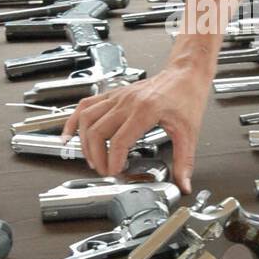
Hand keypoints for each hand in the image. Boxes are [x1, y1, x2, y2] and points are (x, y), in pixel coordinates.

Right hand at [63, 60, 212, 191]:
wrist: (184, 74)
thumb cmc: (186, 96)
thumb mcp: (189, 132)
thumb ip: (184, 161)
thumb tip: (184, 183)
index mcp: (145, 111)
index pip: (120, 140)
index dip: (113, 160)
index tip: (115, 172)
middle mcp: (127, 102)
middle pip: (98, 132)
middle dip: (97, 156)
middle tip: (104, 170)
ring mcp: (118, 97)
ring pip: (87, 119)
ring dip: (84, 142)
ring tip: (91, 158)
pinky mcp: (113, 95)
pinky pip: (86, 105)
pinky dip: (73, 120)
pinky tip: (69, 135)